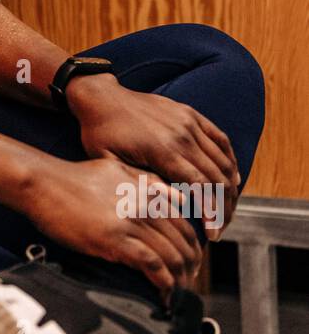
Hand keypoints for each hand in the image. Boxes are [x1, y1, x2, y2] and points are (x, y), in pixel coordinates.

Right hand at [17, 154, 203, 299]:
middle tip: (186, 286)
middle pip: (184, 243)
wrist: (43, 182)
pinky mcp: (116, 239)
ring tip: (176, 296)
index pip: (185, 224)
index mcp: (150, 188)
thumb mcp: (116, 170)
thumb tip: (171, 196)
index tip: (189, 264)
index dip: (192, 248)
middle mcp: (147, 203)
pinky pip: (152, 265)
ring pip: (172, 256)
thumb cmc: (72, 178)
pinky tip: (164, 296)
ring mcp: (133, 221)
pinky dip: (164, 284)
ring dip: (179, 281)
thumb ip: (146, 181)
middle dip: (190, 269)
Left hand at [66, 75, 239, 239]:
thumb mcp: (111, 163)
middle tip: (219, 230)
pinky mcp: (191, 115)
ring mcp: (189, 122)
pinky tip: (233, 181)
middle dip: (223, 208)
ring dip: (230, 190)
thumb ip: (141, 184)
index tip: (213, 236)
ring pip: (223, 161)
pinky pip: (221, 140)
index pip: (200, 187)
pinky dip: (231, 162)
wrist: (101, 97)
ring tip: (225, 212)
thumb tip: (173, 207)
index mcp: (163, 150)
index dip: (212, 214)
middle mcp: (182, 135)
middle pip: (217, 177)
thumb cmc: (101, 134)